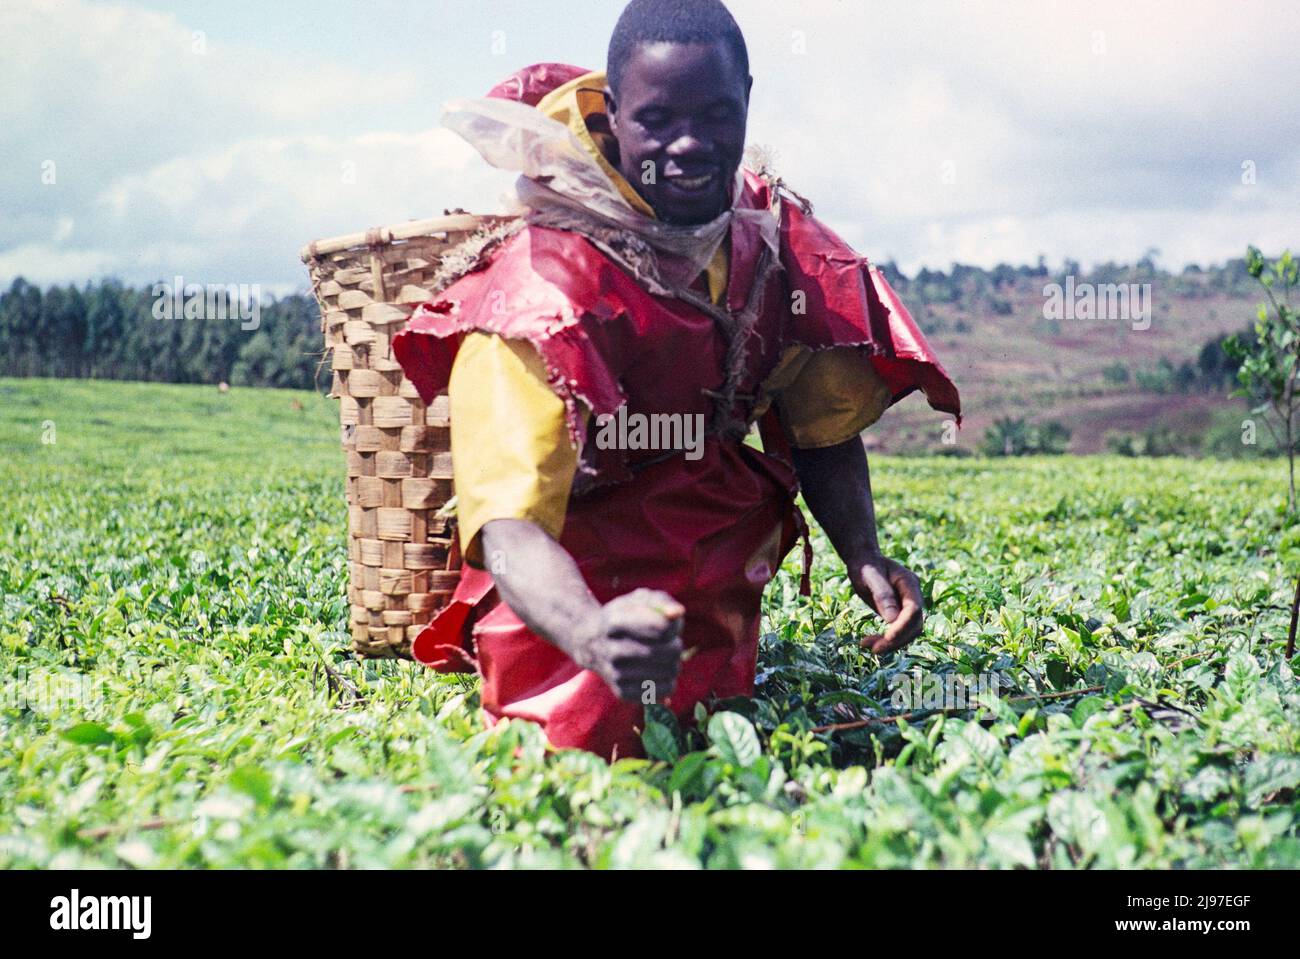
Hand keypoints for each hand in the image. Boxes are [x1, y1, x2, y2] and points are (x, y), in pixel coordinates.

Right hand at [572, 588, 684, 702]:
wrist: (592, 642)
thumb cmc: (626, 617)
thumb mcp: (639, 600)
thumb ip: (662, 601)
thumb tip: (678, 613)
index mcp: (615, 621)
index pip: (661, 628)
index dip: (672, 625)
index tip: (666, 624)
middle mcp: (612, 650)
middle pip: (668, 652)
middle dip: (676, 645)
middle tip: (668, 642)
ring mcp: (615, 674)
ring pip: (669, 671)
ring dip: (673, 662)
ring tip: (662, 656)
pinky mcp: (622, 693)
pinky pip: (665, 690)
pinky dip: (668, 680)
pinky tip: (657, 672)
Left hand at [849, 553, 923, 653]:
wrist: (864, 562)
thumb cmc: (866, 566)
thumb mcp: (870, 577)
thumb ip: (882, 595)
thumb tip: (892, 620)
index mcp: (910, 584)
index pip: (914, 610)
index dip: (903, 626)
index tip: (887, 638)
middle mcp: (913, 596)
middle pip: (914, 625)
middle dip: (897, 639)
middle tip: (874, 649)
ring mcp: (907, 606)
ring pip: (908, 632)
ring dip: (890, 643)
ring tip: (867, 646)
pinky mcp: (899, 614)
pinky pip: (898, 632)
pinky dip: (885, 640)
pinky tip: (868, 643)